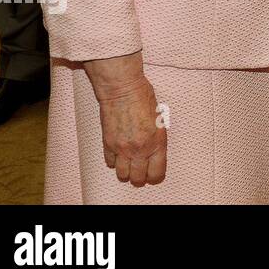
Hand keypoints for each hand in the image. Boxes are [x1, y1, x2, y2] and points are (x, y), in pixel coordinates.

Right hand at [84, 53, 166, 185]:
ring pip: (122, 175)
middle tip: (141, 173)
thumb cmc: (143, 98)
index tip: (154, 175)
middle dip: (140, 179)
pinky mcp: (108, 144)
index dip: (155, 177)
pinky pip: (109, 163)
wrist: (122, 89)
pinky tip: (118, 154)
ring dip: (126, 172)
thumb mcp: (160, 119)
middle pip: (138, 179)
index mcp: (157, 142)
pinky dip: (113, 162)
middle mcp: (139, 149)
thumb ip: (156, 138)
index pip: (156, 173)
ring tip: (129, 165)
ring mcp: (122, 149)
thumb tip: (154, 150)